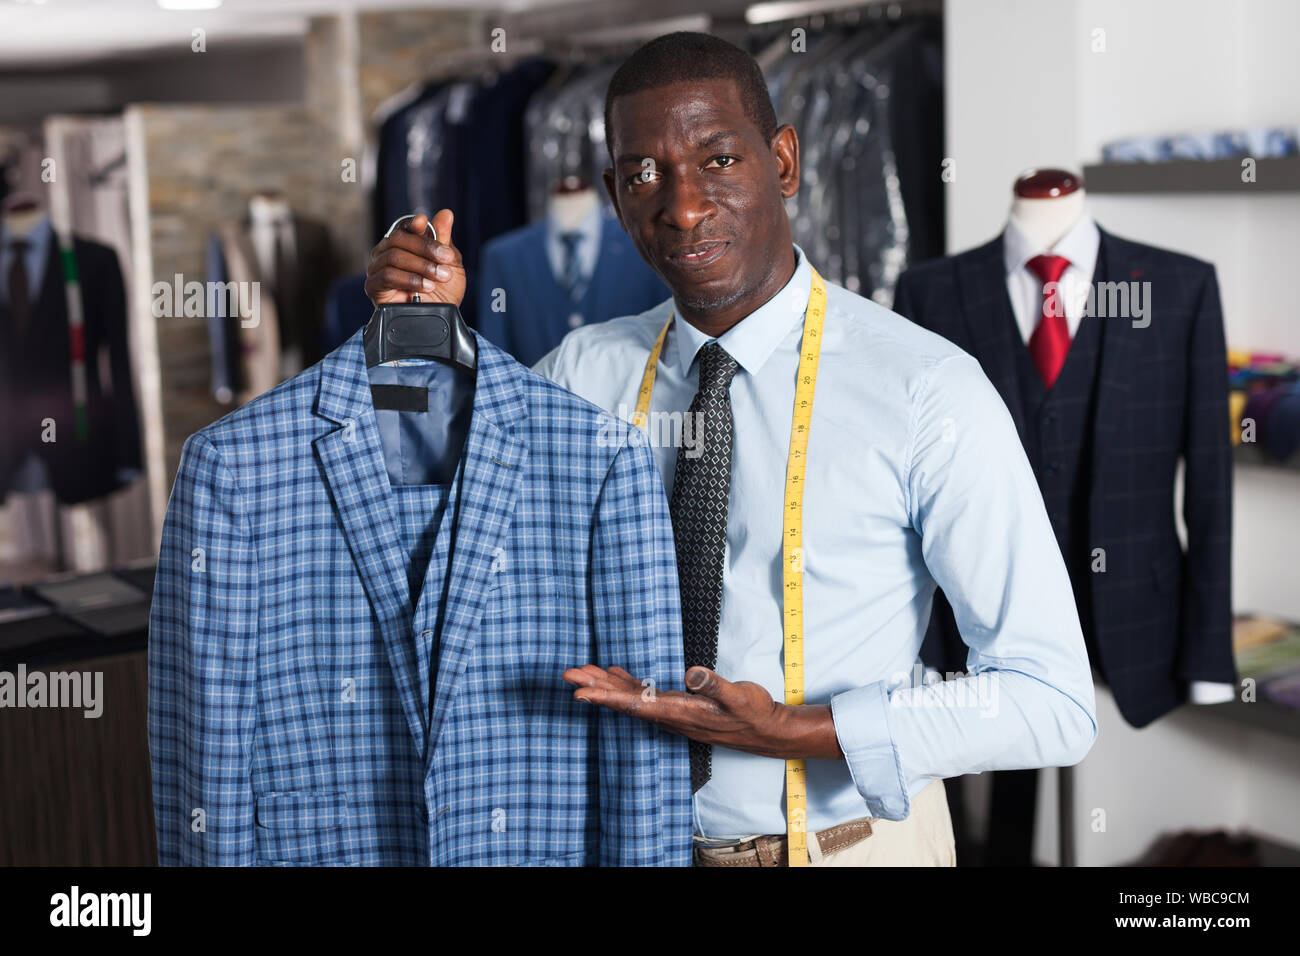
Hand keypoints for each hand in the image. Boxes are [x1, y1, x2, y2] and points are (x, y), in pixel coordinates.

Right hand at [365, 209, 465, 306]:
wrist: (439, 321)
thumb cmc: (443, 292)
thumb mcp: (450, 264)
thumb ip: (444, 240)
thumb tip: (446, 213)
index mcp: (404, 244)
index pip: (403, 227)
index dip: (412, 224)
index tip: (424, 223)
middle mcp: (386, 253)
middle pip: (397, 238)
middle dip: (425, 247)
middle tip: (446, 260)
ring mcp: (377, 269)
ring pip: (393, 256)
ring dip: (421, 266)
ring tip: (439, 277)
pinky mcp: (373, 287)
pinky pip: (386, 275)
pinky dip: (409, 279)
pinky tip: (425, 286)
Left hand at [561, 664, 842, 760]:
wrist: (767, 731)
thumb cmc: (754, 713)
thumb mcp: (740, 696)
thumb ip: (715, 685)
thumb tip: (692, 672)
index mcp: (681, 712)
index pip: (636, 704)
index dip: (606, 697)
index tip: (580, 692)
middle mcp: (671, 715)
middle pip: (626, 701)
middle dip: (595, 687)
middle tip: (567, 674)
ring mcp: (673, 712)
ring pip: (632, 698)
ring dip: (605, 685)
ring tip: (581, 672)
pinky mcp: (679, 706)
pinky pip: (645, 695)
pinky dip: (627, 684)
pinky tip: (614, 673)